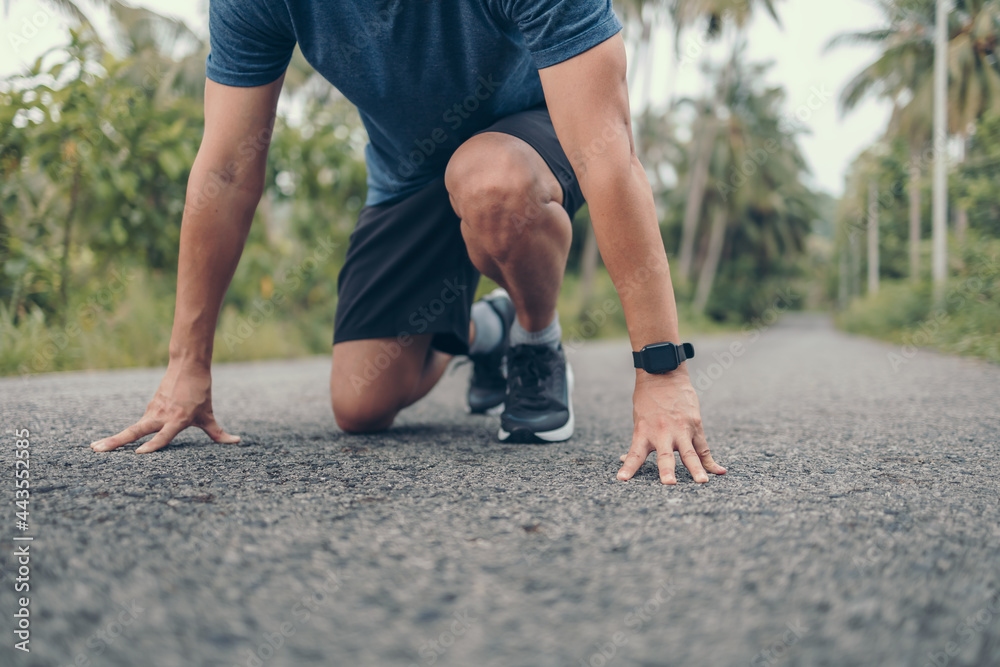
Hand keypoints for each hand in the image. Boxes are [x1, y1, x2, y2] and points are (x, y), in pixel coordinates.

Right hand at [90, 361, 239, 453]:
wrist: (188, 366)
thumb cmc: (200, 393)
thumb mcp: (209, 414)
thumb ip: (218, 433)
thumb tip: (237, 442)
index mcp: (177, 420)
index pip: (163, 436)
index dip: (153, 445)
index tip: (139, 454)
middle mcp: (161, 416)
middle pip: (135, 431)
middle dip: (116, 441)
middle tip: (96, 450)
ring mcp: (153, 411)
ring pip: (132, 428)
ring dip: (114, 438)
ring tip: (95, 448)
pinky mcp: (149, 407)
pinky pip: (139, 424)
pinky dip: (125, 434)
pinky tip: (109, 443)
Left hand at [616, 370, 725, 483]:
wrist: (663, 374)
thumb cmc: (647, 400)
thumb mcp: (638, 419)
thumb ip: (638, 442)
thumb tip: (625, 459)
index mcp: (644, 432)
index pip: (634, 454)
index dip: (628, 467)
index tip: (622, 479)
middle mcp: (662, 433)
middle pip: (665, 456)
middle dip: (667, 470)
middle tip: (669, 483)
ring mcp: (681, 430)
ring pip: (690, 453)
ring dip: (696, 469)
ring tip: (702, 482)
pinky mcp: (695, 425)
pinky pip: (703, 448)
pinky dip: (711, 462)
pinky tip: (720, 472)